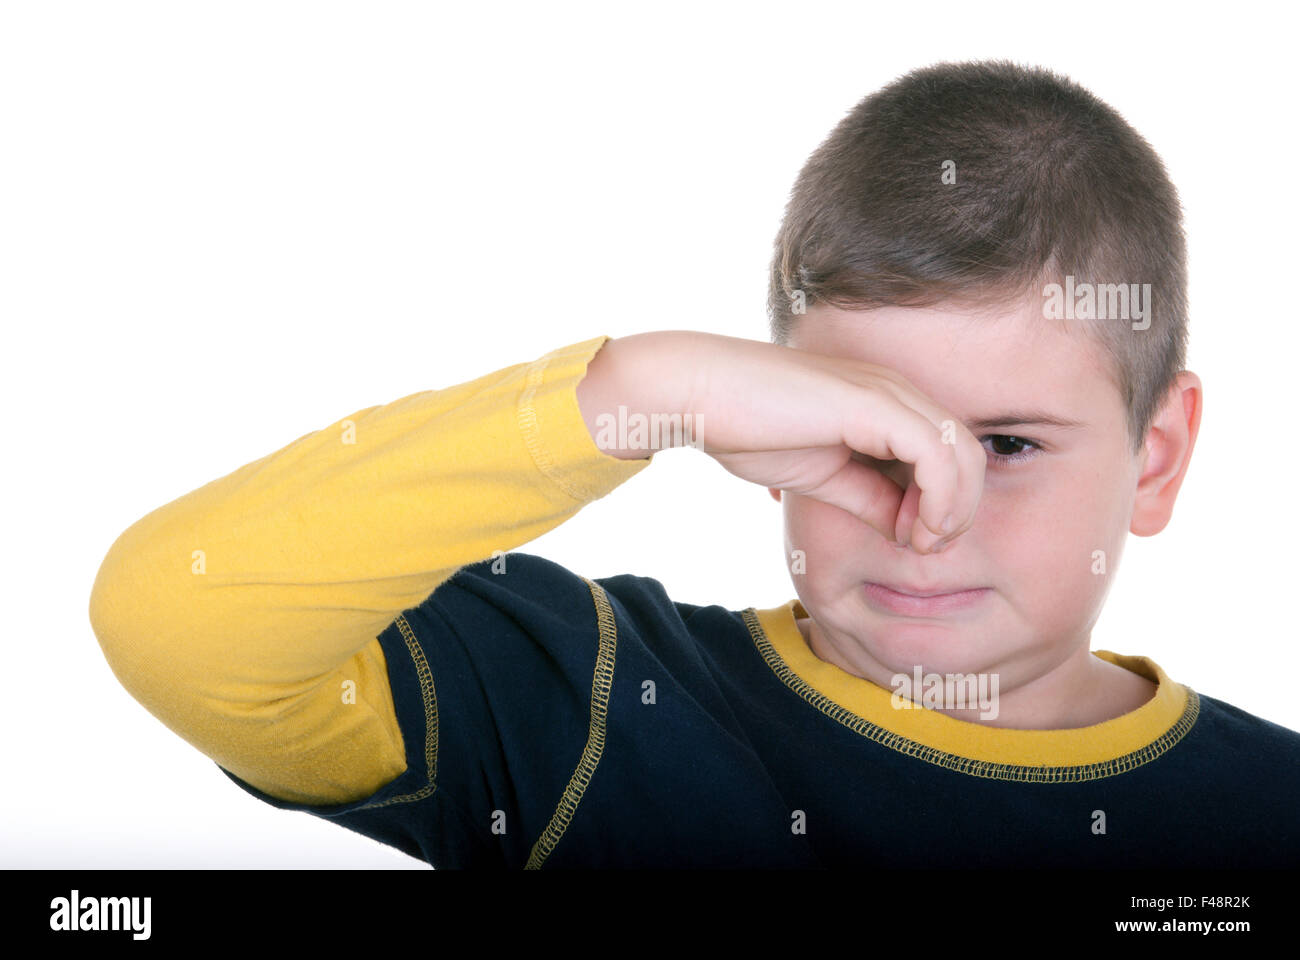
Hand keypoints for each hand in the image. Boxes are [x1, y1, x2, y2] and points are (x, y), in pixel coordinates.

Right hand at [683, 333, 984, 552]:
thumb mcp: (821, 475)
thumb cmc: (748, 428)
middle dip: (960, 510)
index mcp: (884, 404)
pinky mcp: (874, 404)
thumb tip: (904, 527)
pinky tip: (912, 530)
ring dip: (954, 509)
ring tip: (922, 543)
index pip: (948, 455)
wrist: (701, 394)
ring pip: (963, 453)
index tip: (911, 542)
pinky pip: (936, 455)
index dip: (945, 506)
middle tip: (926, 547)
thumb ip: (867, 497)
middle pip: (968, 453)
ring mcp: (888, 393)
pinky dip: (939, 500)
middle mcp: (896, 391)